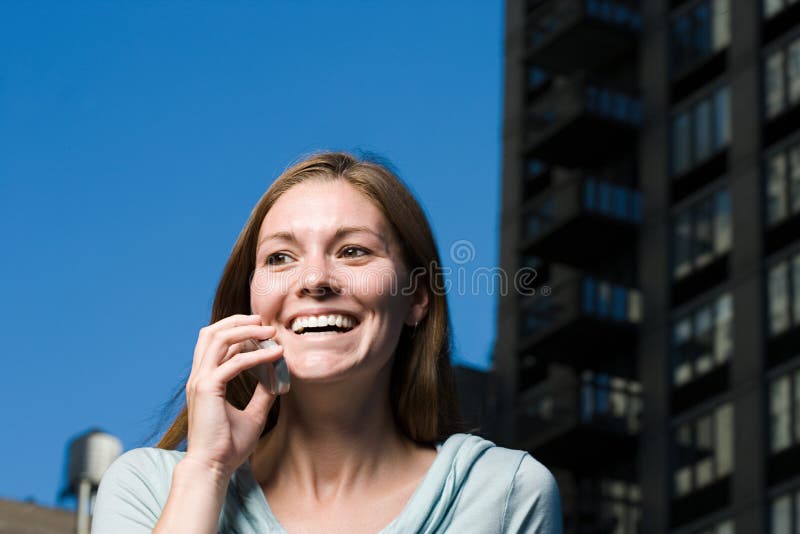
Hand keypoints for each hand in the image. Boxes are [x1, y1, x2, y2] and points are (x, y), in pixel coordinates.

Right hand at [183, 314, 283, 477]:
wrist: (213, 467)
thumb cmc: (228, 446)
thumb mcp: (253, 414)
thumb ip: (263, 394)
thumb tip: (278, 380)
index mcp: (204, 380)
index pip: (215, 341)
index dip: (238, 330)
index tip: (262, 331)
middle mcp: (199, 376)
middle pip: (212, 332)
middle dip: (238, 321)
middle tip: (264, 322)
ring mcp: (200, 381)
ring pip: (219, 338)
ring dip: (247, 331)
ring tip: (270, 332)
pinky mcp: (207, 389)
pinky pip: (234, 363)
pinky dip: (256, 356)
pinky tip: (276, 355)